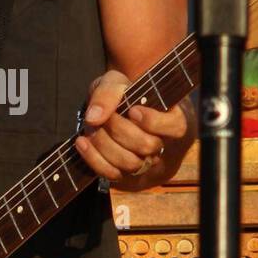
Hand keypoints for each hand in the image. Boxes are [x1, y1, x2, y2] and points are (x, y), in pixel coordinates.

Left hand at [74, 68, 190, 188]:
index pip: (175, 127)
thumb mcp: (115, 82)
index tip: (133, 110)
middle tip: (105, 117)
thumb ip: (108, 93)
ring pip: (130, 163)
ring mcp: (144, 163)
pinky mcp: (125, 174)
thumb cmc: (121, 96)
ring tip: (91, 127)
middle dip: (120, 130)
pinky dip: (93, 158)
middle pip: (147, 146)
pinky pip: (112, 174)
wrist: (111, 112)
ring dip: (105, 144)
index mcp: (170, 120)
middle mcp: (161, 145)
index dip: (153, 121)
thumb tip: (94, 117)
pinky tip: (82, 141)